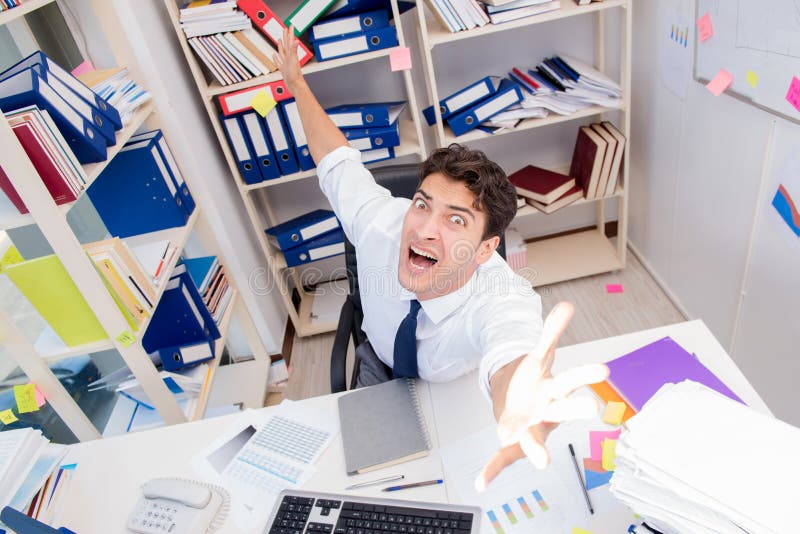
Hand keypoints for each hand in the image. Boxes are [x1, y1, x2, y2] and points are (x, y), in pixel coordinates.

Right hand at [274, 25, 302, 90]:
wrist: (295, 86)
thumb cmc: (295, 75)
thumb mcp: (293, 61)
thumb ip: (294, 50)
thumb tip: (296, 41)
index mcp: (291, 55)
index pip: (290, 41)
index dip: (290, 33)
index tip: (290, 26)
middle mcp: (289, 58)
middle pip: (286, 44)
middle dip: (286, 36)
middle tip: (285, 28)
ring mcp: (286, 64)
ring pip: (282, 52)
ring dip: (281, 45)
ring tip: (279, 39)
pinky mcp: (283, 70)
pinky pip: (278, 62)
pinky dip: (276, 59)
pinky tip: (274, 56)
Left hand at [476, 302, 608, 490]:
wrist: (519, 405)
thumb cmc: (535, 384)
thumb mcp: (540, 356)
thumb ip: (551, 333)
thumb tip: (567, 305)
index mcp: (556, 390)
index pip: (572, 379)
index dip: (586, 374)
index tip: (604, 369)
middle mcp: (548, 413)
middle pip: (564, 408)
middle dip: (578, 407)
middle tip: (594, 407)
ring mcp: (530, 429)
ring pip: (536, 440)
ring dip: (538, 449)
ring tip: (543, 461)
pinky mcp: (510, 442)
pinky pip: (502, 458)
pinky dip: (492, 470)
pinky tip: (480, 483)